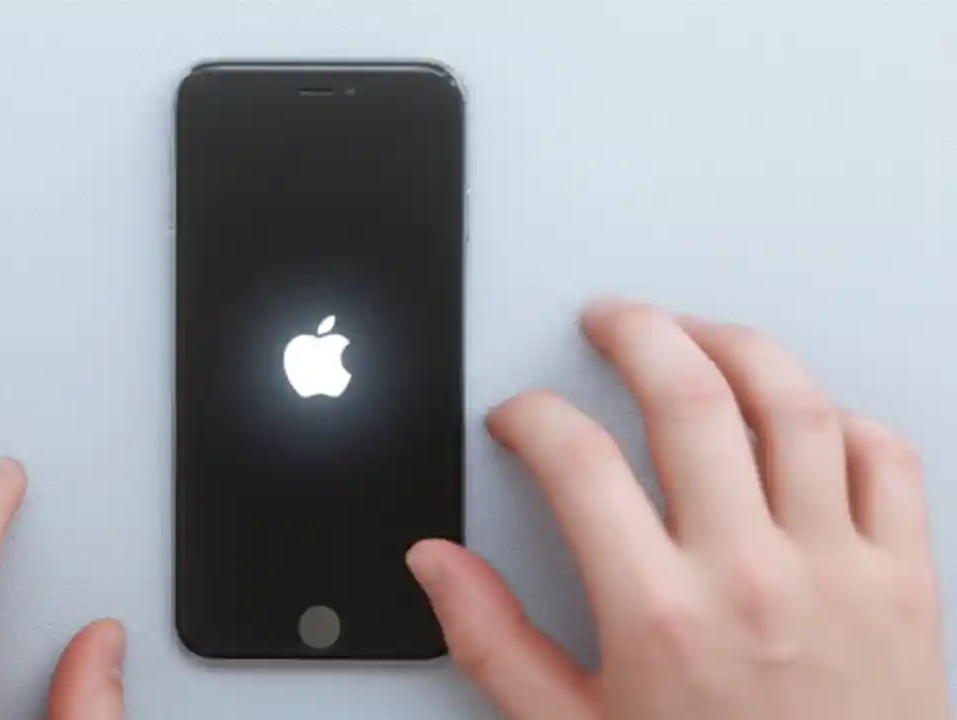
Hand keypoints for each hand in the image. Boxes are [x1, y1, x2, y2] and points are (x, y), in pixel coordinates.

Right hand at [408, 300, 947, 719]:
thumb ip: (493, 641)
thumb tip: (437, 565)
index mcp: (658, 614)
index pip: (575, 460)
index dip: (531, 416)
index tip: (520, 418)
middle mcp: (750, 576)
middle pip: (686, 398)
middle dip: (634, 333)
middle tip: (609, 320)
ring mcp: (837, 570)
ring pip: (792, 406)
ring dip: (736, 347)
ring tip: (698, 334)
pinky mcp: (904, 581)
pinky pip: (886, 459)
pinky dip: (844, 417)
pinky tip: (803, 417)